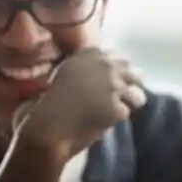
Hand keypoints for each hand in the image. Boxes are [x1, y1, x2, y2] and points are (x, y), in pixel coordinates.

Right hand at [11, 48, 145, 158]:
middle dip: (129, 84)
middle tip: (122, 98)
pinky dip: (117, 120)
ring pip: (137, 94)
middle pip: (132, 72)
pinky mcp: (117, 108)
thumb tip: (97, 71)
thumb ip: (81, 68)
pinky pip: (126, 113)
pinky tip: (104, 123)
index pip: (116, 56)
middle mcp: (104, 65)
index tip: (111, 82)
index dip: (116, 70)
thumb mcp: (60, 74)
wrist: (45, 127)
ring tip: (117, 112)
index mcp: (89, 53)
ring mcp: (113, 86)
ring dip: (129, 104)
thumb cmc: (45, 104)